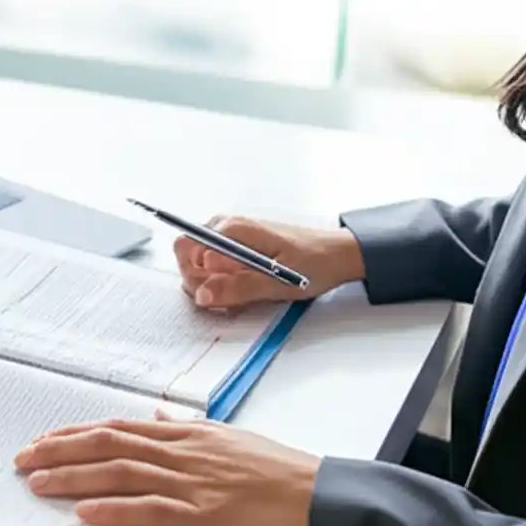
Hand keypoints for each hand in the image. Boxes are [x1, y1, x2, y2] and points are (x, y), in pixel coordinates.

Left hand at [14, 417, 320, 525]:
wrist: (318, 496)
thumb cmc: (278, 471)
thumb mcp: (229, 438)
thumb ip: (188, 429)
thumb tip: (159, 416)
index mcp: (188, 434)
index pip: (120, 428)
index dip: (78, 432)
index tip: (47, 438)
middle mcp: (183, 452)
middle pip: (109, 446)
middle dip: (61, 450)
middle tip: (24, 457)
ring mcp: (191, 482)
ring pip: (120, 474)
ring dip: (74, 477)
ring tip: (38, 481)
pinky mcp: (202, 514)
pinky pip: (149, 509)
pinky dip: (113, 509)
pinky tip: (85, 512)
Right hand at [175, 216, 365, 309]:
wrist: (338, 255)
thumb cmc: (314, 264)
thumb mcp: (276, 283)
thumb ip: (237, 288)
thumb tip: (203, 294)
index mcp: (233, 230)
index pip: (186, 248)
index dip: (194, 277)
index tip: (212, 294)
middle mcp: (227, 227)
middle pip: (188, 254)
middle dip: (201, 282)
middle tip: (228, 298)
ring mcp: (232, 236)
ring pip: (200, 261)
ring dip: (212, 283)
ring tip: (240, 295)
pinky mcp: (239, 246)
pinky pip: (216, 263)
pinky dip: (224, 280)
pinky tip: (244, 289)